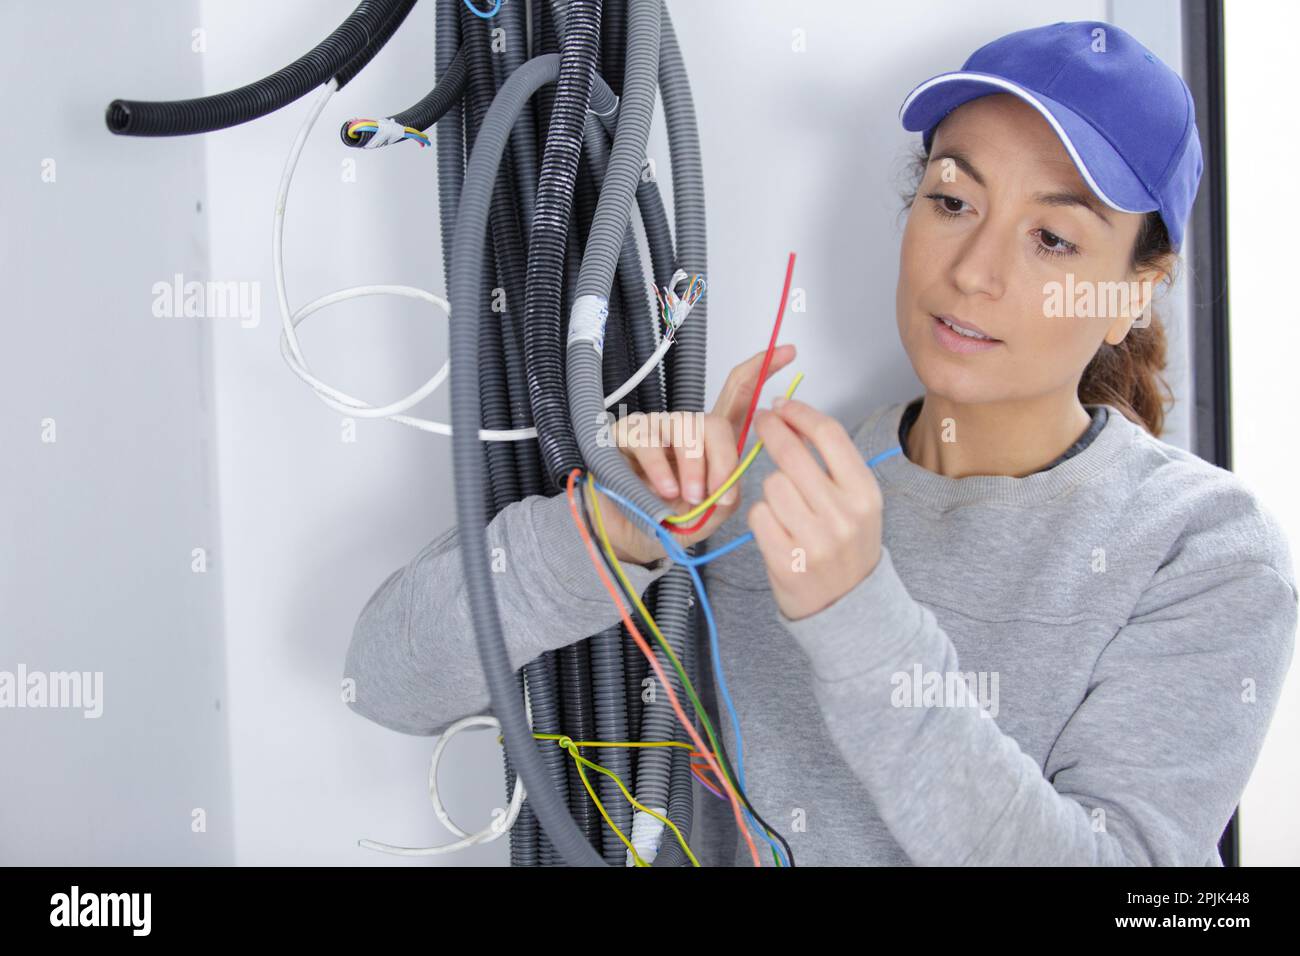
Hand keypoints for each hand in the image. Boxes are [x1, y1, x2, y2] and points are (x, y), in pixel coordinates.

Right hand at [586, 344, 797, 565]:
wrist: (632, 537)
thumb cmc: (672, 522)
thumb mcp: (709, 512)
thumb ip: (726, 492)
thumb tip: (731, 484)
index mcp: (711, 442)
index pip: (739, 396)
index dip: (762, 370)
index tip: (789, 351)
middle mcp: (685, 428)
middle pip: (714, 422)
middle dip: (723, 459)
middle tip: (718, 494)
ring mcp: (655, 428)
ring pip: (685, 430)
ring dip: (693, 468)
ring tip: (690, 498)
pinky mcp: (626, 435)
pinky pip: (648, 443)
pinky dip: (661, 471)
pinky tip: (666, 491)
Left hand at [748, 397, 883, 619]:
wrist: (850, 608)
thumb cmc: (848, 547)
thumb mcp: (858, 502)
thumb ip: (832, 464)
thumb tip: (793, 420)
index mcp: (865, 494)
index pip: (829, 434)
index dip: (800, 412)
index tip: (782, 403)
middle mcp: (843, 515)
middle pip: (793, 453)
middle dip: (771, 430)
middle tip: (762, 421)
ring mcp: (814, 540)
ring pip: (772, 485)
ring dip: (772, 488)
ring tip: (787, 507)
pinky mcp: (787, 561)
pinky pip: (758, 515)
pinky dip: (762, 517)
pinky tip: (778, 529)